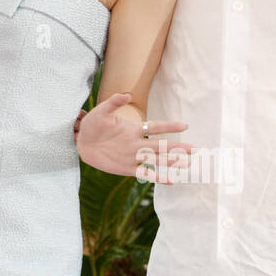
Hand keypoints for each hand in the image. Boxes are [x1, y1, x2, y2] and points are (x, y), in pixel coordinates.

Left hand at [75, 92, 192, 180]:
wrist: (81, 142)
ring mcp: (133, 156)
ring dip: (171, 161)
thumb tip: (126, 95)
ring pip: (156, 159)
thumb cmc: (92, 124)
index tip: (185, 125)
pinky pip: (145, 173)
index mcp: (133, 128)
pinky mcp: (126, 168)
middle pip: (161, 145)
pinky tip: (171, 180)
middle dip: (177, 147)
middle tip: (195, 150)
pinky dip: (157, 177)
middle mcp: (137, 142)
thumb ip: (114, 102)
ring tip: (187, 164)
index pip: (155, 127)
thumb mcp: (101, 111)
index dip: (169, 126)